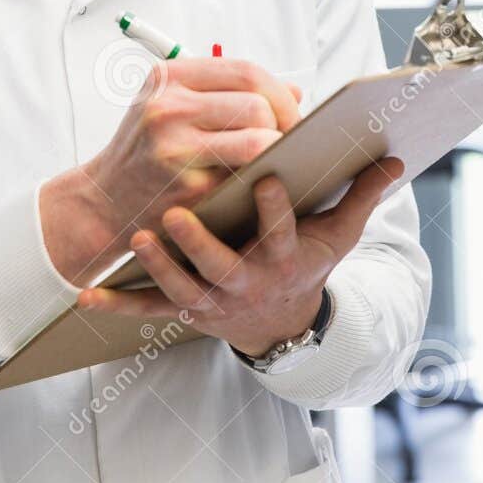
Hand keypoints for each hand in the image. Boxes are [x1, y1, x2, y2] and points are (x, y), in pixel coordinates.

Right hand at [40, 57, 302, 284]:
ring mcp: (176, 148)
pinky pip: (245, 177)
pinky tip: (261, 180)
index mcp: (167, 78)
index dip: (279, 91)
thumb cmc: (148, 150)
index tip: (290, 110)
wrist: (105, 201)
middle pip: (257, 104)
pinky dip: (261, 177)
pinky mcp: (187, 188)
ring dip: (277, 151)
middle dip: (284, 123)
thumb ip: (228, 93)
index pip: (246, 71)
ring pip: (257, 139)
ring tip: (277, 157)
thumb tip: (295, 92)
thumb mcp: (173, 106)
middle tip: (289, 139)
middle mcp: (168, 108)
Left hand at [76, 157, 405, 358]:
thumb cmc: (306, 264)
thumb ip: (361, 195)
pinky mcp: (186, 312)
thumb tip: (395, 158)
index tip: (265, 178)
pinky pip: (148, 312)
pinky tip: (86, 296)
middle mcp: (247, 283)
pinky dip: (117, 306)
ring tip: (138, 240)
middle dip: (200, 246)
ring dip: (158, 269)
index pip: (282, 234)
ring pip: (182, 289)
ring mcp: (213, 301)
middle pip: (222, 268)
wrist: (282, 324)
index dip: (274, 211)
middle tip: (177, 217)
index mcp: (283, 259)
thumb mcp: (337, 236)